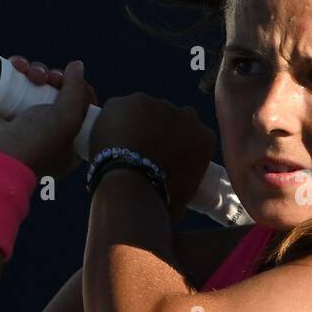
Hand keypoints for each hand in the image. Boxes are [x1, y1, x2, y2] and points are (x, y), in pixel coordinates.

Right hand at [0, 57, 96, 181]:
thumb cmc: (36, 143)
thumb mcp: (68, 120)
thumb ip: (78, 92)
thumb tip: (77, 66)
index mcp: (60, 144)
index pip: (76, 112)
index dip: (78, 92)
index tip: (75, 83)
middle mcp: (37, 131)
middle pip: (52, 93)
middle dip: (54, 78)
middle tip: (49, 78)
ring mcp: (11, 118)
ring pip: (29, 83)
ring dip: (34, 69)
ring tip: (29, 72)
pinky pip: (5, 78)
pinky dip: (12, 66)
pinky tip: (16, 64)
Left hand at [89, 92, 216, 223]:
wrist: (131, 179)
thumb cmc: (159, 194)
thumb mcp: (180, 199)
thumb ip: (180, 198)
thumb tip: (173, 211)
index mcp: (202, 136)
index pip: (194, 137)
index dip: (179, 148)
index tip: (167, 160)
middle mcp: (183, 114)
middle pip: (172, 120)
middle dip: (160, 132)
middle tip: (145, 154)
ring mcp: (154, 104)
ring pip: (145, 111)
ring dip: (138, 124)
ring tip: (123, 147)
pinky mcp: (125, 101)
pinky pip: (119, 109)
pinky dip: (115, 120)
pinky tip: (109, 137)